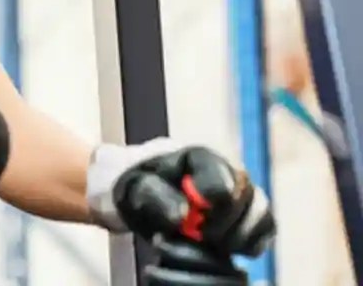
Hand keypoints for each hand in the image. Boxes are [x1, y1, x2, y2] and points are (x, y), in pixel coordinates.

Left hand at [86, 138, 274, 256]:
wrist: (145, 197)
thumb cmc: (140, 186)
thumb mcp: (137, 189)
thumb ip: (157, 198)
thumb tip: (182, 216)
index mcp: (199, 155)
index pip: (218, 171)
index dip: (214, 194)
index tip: (201, 215)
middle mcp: (229, 169)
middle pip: (246, 194)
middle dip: (224, 222)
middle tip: (202, 237)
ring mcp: (243, 191)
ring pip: (260, 212)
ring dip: (239, 235)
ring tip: (212, 245)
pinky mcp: (251, 214)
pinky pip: (266, 229)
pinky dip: (251, 243)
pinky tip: (227, 249)